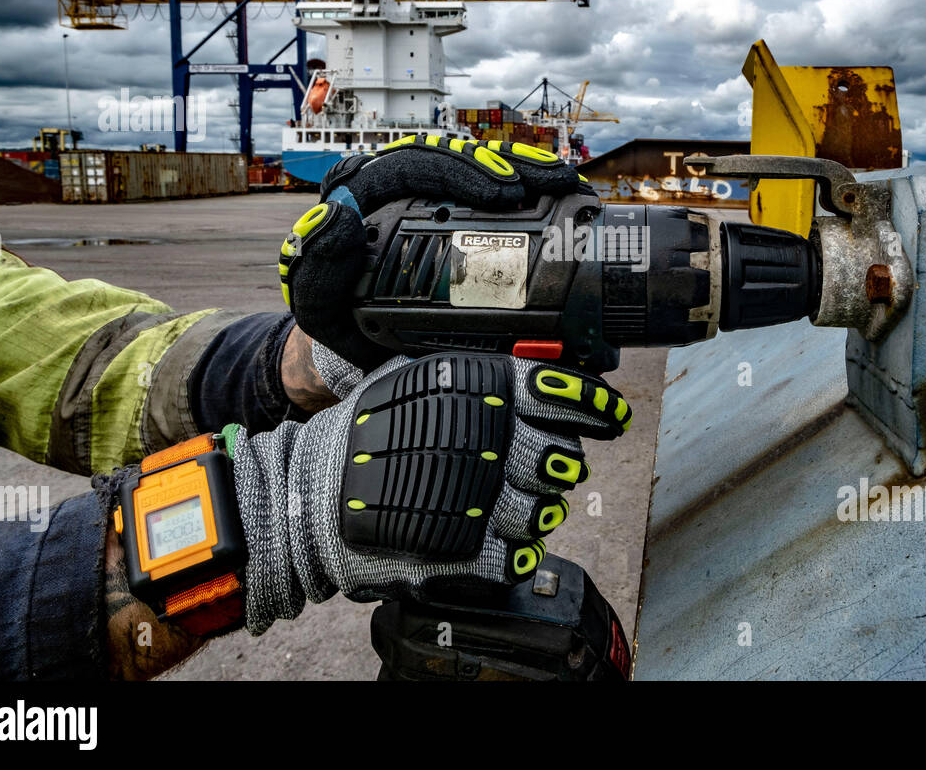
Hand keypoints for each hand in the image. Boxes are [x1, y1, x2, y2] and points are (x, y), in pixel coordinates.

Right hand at [228, 351, 631, 634]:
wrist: (312, 493)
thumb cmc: (369, 431)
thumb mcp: (418, 375)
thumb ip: (478, 374)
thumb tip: (541, 368)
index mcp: (480, 392)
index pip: (560, 392)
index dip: (595, 408)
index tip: (613, 418)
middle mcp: (487, 441)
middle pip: (561, 457)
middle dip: (557, 465)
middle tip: (543, 467)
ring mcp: (478, 499)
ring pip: (544, 510)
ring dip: (536, 510)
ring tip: (511, 505)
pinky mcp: (465, 550)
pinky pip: (516, 555)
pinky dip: (515, 551)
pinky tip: (500, 542)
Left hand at [278, 136, 593, 368]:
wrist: (368, 345)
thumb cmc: (342, 318)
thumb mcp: (320, 304)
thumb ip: (317, 268)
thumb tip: (338, 214)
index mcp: (367, 193)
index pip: (414, 162)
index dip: (459, 170)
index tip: (496, 194)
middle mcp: (404, 186)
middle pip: (455, 156)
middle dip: (500, 166)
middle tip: (533, 191)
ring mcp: (437, 197)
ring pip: (479, 163)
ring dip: (524, 168)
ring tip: (560, 185)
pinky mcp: (463, 211)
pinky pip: (499, 185)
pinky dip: (533, 185)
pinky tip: (564, 189)